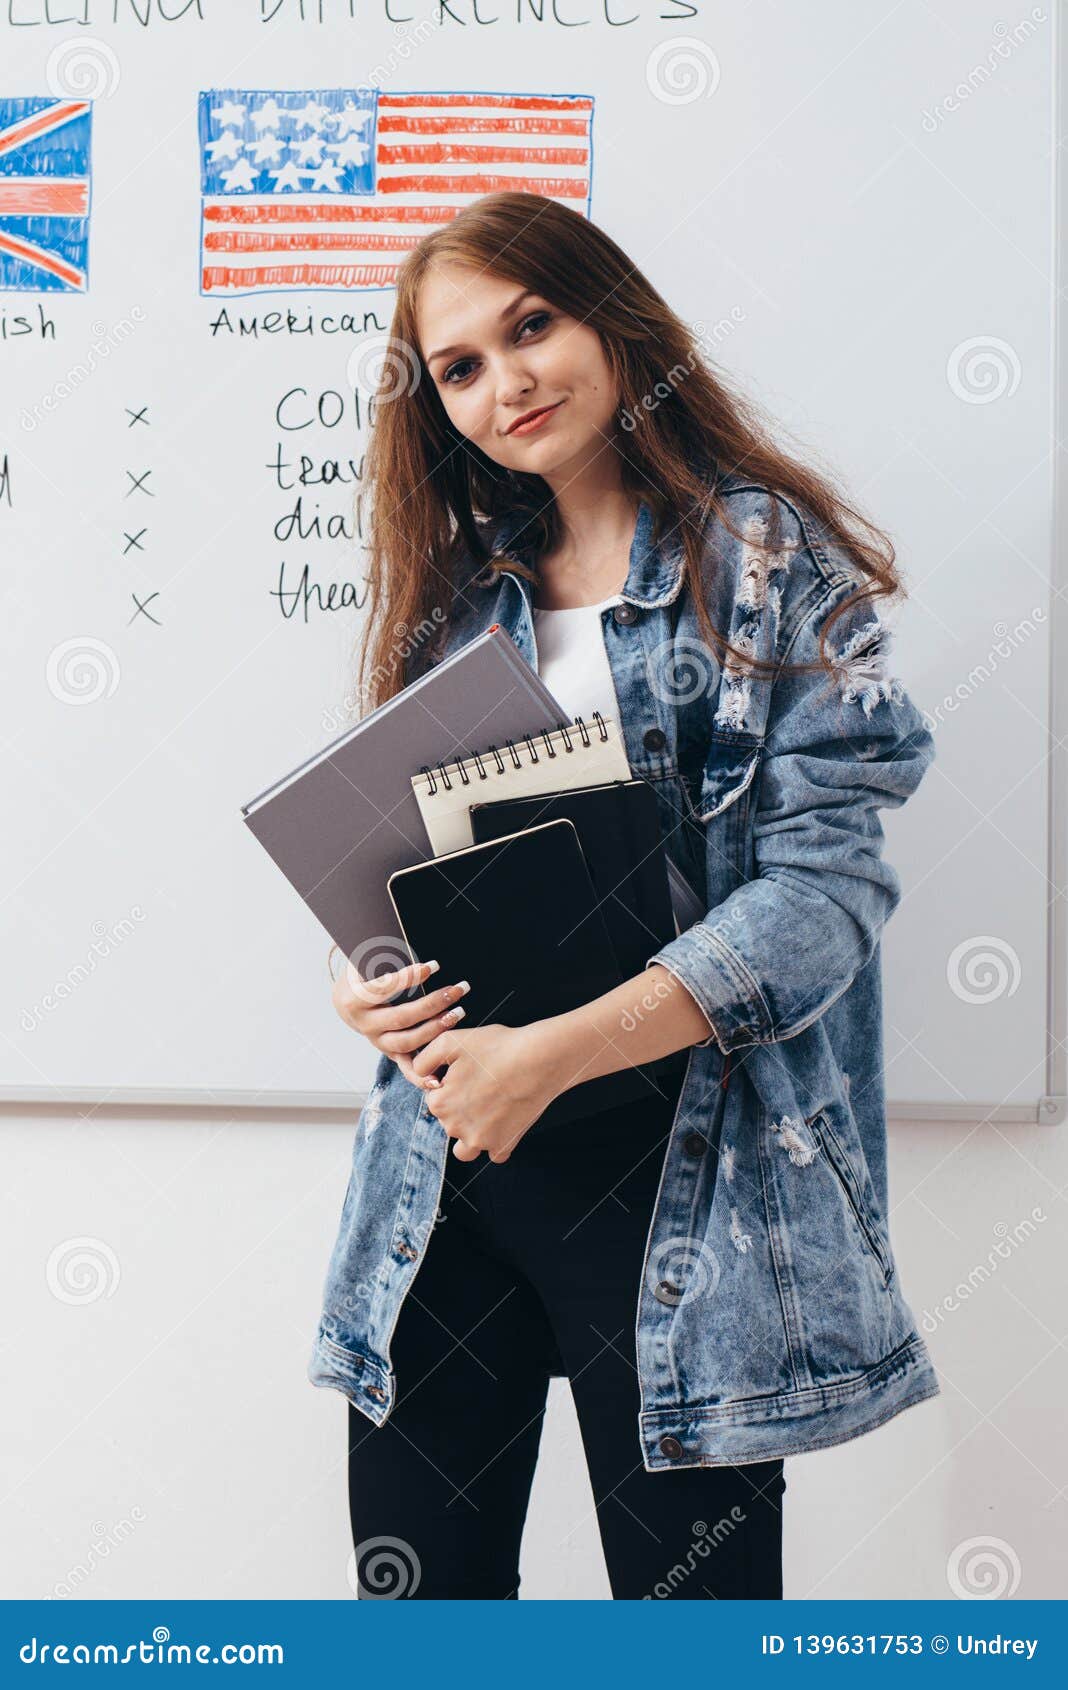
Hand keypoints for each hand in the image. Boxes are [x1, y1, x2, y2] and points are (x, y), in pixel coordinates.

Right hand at [332, 957, 469, 1087]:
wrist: (347, 998)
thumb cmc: (363, 971)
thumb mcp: (366, 956)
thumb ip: (383, 950)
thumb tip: (406, 938)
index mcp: (354, 999)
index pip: (384, 988)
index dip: (409, 977)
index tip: (434, 966)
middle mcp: (364, 1024)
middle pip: (401, 1017)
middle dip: (433, 1003)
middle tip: (458, 989)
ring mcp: (377, 1041)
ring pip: (407, 1042)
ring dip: (436, 1030)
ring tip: (459, 1012)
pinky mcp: (389, 1052)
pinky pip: (405, 1067)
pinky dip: (420, 1076)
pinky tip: (438, 1078)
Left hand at [410, 1022, 562, 1162]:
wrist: (538, 1059)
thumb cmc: (497, 1047)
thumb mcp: (452, 1040)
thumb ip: (425, 1059)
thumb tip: (419, 1074)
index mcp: (441, 1104)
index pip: (434, 1099)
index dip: (449, 1085)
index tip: (468, 1073)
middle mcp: (456, 1128)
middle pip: (449, 1122)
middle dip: (460, 1108)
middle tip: (483, 1085)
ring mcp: (481, 1140)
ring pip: (465, 1148)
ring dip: (471, 1133)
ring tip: (488, 1110)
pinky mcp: (504, 1145)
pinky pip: (494, 1154)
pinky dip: (497, 1143)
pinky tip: (504, 1122)